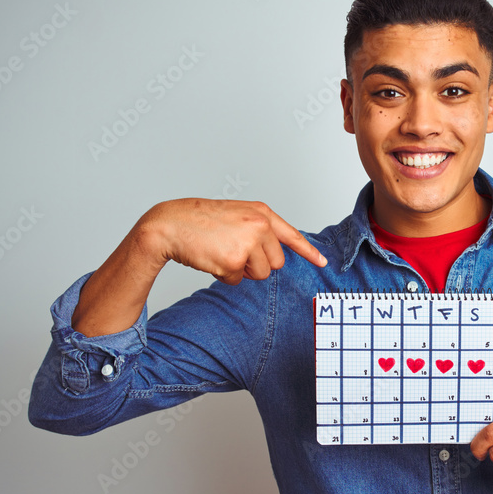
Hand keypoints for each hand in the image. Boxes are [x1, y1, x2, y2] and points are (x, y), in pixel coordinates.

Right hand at [141, 198, 326, 283]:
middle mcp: (259, 225)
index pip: (292, 235)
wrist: (170, 224)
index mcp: (261, 213)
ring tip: (222, 253)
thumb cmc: (200, 221)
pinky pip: (239, 280)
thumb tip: (276, 255)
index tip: (322, 262)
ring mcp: (248, 243)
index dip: (308, 251)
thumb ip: (259, 229)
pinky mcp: (235, 261)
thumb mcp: (237, 216)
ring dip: (242, 271)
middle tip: (234, 251)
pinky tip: (212, 259)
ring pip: (261, 274)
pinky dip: (225, 276)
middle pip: (276, 263)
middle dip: (258, 264)